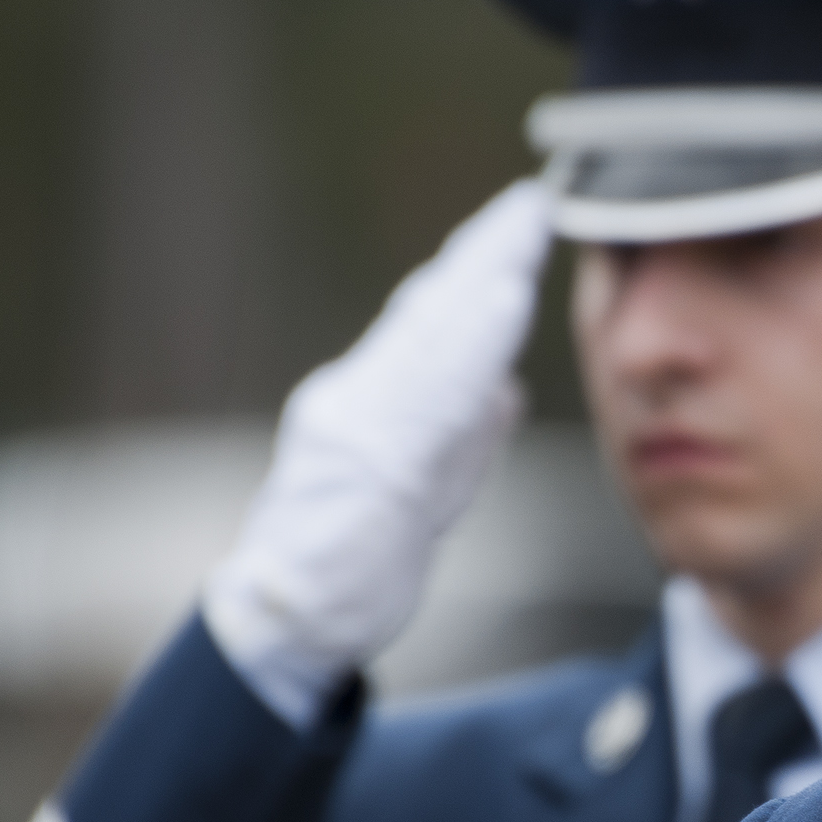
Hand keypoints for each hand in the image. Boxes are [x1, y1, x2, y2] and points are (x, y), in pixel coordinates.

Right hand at [203, 177, 553, 723]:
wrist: (293, 618)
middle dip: (482, 254)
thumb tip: (504, 391)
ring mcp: (361, 424)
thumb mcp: (413, 489)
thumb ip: (459, 440)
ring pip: (434, 339)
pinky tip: (505, 305)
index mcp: (366, 402)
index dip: (471, 271)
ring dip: (483, 281)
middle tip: (528, 203)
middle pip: (429, 313)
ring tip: (523, 234)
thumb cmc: (351, 560)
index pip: (427, 325)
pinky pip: (436, 390)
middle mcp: (357, 398)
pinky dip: (474, 344)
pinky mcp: (376, 460)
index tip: (515, 225)